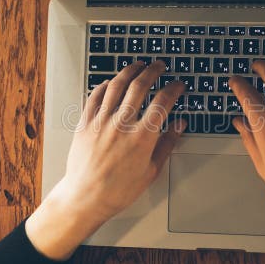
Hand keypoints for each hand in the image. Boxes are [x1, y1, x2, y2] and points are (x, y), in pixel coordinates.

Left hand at [26, 61, 185, 259]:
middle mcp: (121, 126)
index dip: (173, 89)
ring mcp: (101, 122)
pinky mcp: (85, 123)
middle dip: (153, 71)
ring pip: (116, 86)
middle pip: (140, 86)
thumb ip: (167, 144)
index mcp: (142, 138)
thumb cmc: (118, 190)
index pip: (162, 103)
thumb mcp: (151, 171)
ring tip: (138, 65)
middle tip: (159, 66)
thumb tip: (180, 126)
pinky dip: (104, 85)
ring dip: (129, 71)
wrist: (86, 197)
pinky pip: (94, 96)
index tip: (177, 85)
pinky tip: (111, 82)